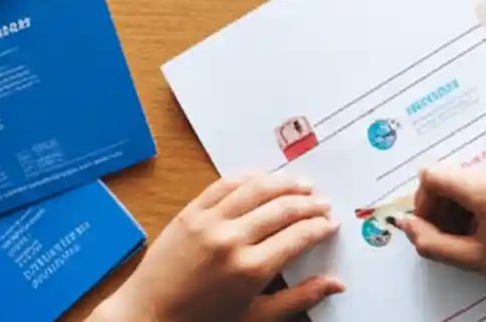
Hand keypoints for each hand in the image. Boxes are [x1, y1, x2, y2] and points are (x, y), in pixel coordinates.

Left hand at [90, 172, 343, 321]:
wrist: (148, 316)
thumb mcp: (255, 316)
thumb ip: (299, 298)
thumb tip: (337, 284)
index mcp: (251, 269)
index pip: (298, 236)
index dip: (319, 226)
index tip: (331, 222)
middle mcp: (232, 240)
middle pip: (282, 208)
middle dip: (309, 203)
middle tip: (323, 202)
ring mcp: (209, 222)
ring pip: (256, 189)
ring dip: (284, 183)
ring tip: (302, 183)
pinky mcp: (190, 212)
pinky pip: (224, 185)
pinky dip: (248, 176)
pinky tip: (263, 177)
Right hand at [396, 162, 485, 321]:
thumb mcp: (471, 258)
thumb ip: (430, 241)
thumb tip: (405, 225)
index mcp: (484, 186)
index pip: (431, 175)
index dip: (422, 202)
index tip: (427, 227)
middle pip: (445, 176)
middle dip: (438, 206)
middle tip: (445, 238)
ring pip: (460, 180)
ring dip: (454, 206)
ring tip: (466, 238)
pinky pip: (479, 182)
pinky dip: (470, 204)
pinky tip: (480, 230)